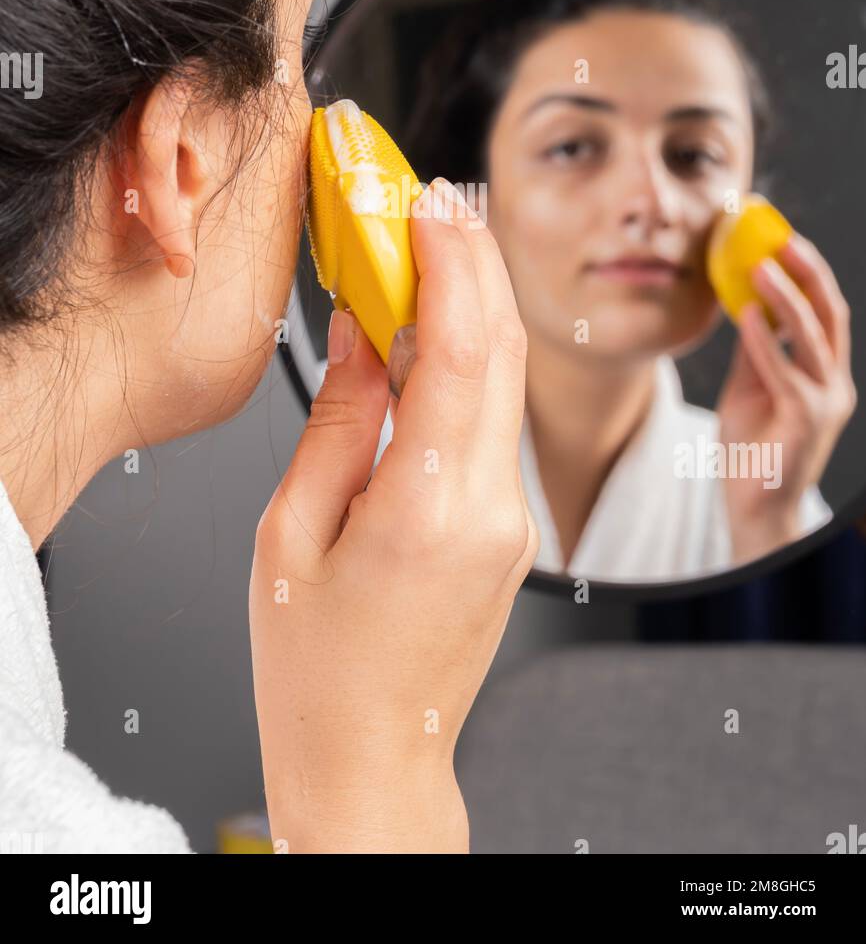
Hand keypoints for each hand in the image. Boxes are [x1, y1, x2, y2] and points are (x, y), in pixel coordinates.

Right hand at [249, 178, 538, 853]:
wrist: (373, 760)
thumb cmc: (317, 671)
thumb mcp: (292, 534)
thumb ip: (339, 420)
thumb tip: (361, 332)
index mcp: (429, 508)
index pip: (465, 348)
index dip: (452, 261)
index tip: (427, 201)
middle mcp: (490, 508)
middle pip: (505, 349)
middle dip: (474, 260)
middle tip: (431, 200)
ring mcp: (511, 519)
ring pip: (508, 380)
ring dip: (476, 304)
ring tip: (429, 246)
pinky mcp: (509, 526)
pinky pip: (496, 420)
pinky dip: (471, 360)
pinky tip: (435, 330)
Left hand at [716, 232, 855, 564]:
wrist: (753, 509)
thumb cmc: (751, 448)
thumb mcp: (750, 387)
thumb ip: (754, 349)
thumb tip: (744, 301)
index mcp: (825, 374)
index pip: (825, 312)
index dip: (808, 272)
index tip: (781, 236)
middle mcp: (834, 384)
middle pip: (830, 314)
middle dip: (809, 271)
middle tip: (780, 237)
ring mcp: (824, 403)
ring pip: (813, 338)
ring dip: (787, 298)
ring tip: (761, 265)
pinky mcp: (805, 422)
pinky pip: (785, 372)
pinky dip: (765, 340)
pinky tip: (746, 314)